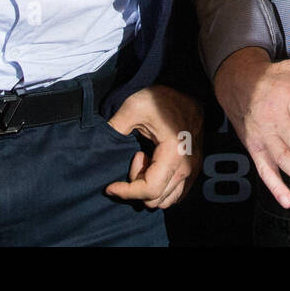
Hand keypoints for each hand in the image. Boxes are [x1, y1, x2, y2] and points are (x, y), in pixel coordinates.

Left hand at [105, 85, 201, 208]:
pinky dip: (161, 190)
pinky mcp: (193, 169)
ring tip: (145, 162)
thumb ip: (115, 129)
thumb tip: (96, 146)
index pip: (149, 190)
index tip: (110, 186)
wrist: (187, 89)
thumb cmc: (161, 98)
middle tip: (135, 157)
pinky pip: (176, 194)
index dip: (126, 192)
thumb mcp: (134, 107)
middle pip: (155, 199)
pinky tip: (154, 168)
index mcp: (173, 153)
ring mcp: (192, 169)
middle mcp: (187, 166)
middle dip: (137, 186)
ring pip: (166, 201)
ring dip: (149, 189)